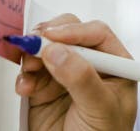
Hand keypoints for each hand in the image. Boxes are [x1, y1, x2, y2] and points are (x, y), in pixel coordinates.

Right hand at [14, 14, 136, 129]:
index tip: (53, 36)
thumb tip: (57, 50)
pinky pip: (30, 72)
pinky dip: (23, 75)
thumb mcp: (101, 108)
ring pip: (47, 50)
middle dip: (50, 36)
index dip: (74, 31)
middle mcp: (92, 66)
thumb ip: (82, 79)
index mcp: (116, 65)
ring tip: (29, 70)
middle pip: (69, 35)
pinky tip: (25, 88)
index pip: (97, 34)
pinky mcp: (44, 90)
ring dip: (33, 55)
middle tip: (34, 44)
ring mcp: (66, 76)